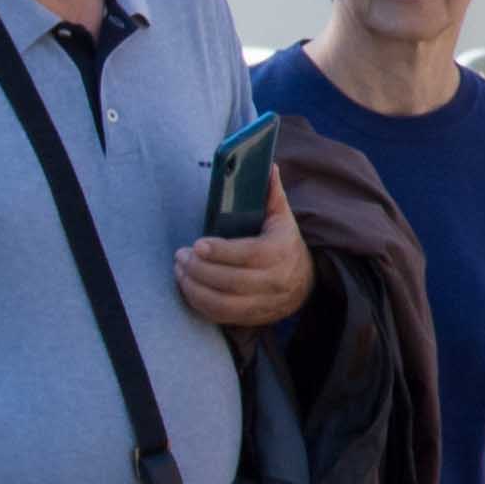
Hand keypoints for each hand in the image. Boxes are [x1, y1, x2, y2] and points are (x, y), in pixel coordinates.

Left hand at [174, 171, 311, 328]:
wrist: (305, 283)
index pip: (249, 255)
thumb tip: (268, 165)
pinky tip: (186, 286)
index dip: (221, 252)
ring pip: (223, 303)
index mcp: (282, 252)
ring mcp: (263, 303)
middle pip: (231, 281)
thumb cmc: (284, 244)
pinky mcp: (251, 318)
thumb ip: (272, 194)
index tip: (197, 244)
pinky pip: (220, 316)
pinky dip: (198, 303)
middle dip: (199, 269)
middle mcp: (275, 281)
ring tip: (179, 269)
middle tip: (180, 255)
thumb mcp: (282, 218)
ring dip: (194, 288)